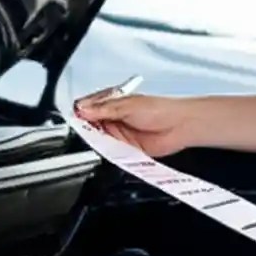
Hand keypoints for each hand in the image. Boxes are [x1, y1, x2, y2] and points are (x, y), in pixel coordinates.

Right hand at [73, 89, 199, 157]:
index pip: (89, 108)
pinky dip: (107, 151)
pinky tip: (106, 148)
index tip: (76, 117)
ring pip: (98, 139)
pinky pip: (110, 152)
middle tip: (84, 129)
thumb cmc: (160, 109)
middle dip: (86, 128)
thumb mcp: (128, 105)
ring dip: (96, 140)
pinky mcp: (125, 149)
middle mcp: (114, 119)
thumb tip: (83, 109)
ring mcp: (119, 134)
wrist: (179, 126)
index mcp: (113, 103)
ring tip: (97, 138)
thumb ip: (104, 109)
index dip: (81, 113)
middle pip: (90, 125)